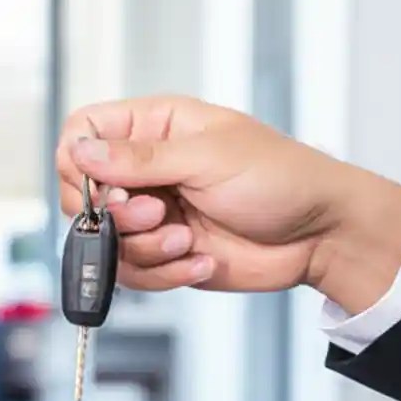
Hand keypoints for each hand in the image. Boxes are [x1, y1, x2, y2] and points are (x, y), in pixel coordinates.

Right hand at [55, 96, 400, 314]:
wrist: (321, 235)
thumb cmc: (282, 179)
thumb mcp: (207, 157)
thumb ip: (139, 158)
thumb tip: (81, 151)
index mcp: (155, 127)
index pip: (82, 133)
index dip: (79, 161)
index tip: (103, 184)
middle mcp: (147, 170)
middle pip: (83, 195)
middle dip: (115, 215)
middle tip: (155, 212)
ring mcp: (152, 214)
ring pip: (105, 241)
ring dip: (145, 248)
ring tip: (186, 240)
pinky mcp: (163, 254)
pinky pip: (132, 273)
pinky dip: (163, 274)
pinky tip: (200, 260)